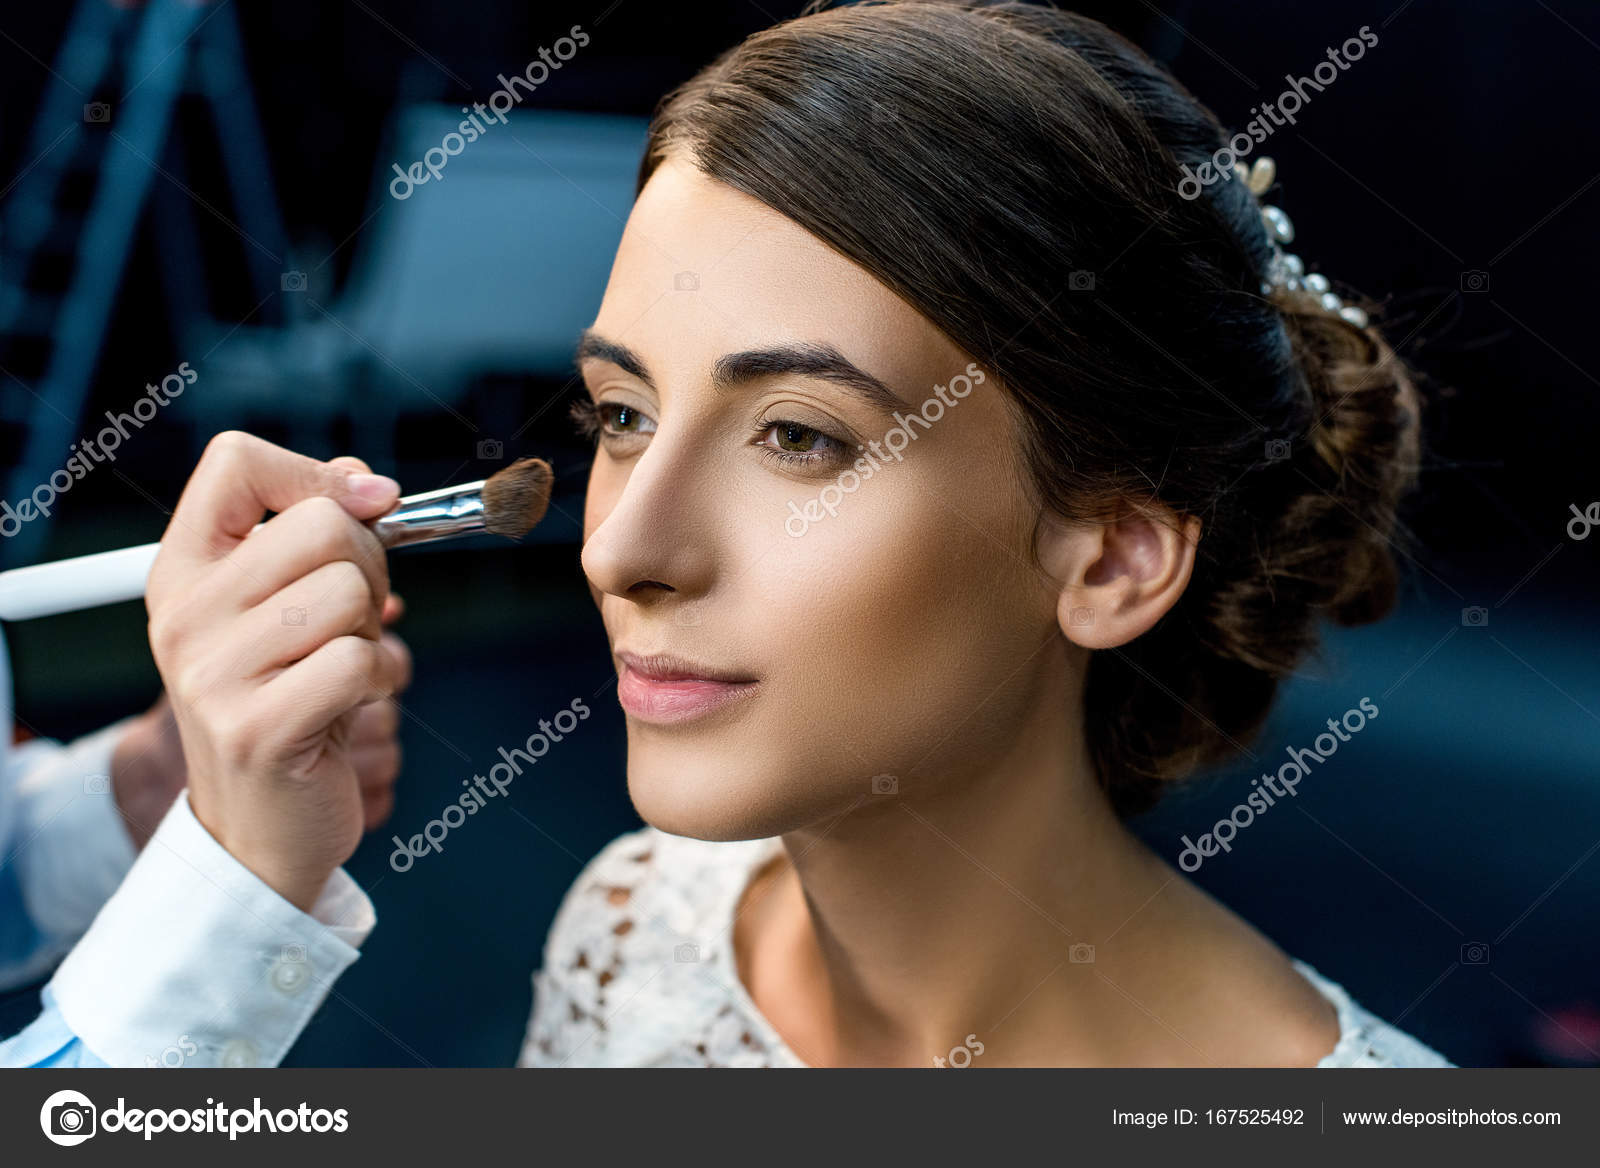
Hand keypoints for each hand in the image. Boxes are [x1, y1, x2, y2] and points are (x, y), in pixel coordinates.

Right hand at [146, 433, 406, 910]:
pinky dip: (376, 682)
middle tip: (350, 622)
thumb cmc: (290, 701)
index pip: (235, 460)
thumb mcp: (286, 607)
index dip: (315, 475)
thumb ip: (313, 534)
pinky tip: (343, 709)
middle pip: (322, 526)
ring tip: (338, 670)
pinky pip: (360, 660)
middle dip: (368, 568)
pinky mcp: (257, 727)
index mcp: (184, 570)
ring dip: (373, 632)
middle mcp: (184, 614)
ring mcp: (213, 673)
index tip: (362, 510)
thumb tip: (363, 480)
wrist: (260, 827)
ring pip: (350, 592)